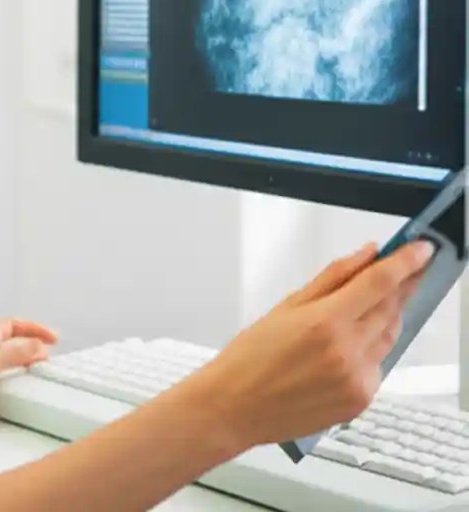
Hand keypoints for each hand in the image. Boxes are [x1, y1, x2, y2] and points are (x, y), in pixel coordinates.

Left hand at [0, 318, 59, 433]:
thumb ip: (14, 355)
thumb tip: (41, 346)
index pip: (12, 325)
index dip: (33, 328)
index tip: (53, 339)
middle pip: (8, 343)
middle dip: (29, 347)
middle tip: (47, 361)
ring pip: (1, 365)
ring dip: (19, 368)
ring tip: (35, 378)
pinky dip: (5, 387)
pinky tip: (12, 397)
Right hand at [185, 240, 433, 449]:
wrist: (234, 407)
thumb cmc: (249, 358)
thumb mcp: (284, 307)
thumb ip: (331, 279)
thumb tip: (366, 255)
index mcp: (324, 322)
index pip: (380, 282)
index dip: (407, 261)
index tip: (422, 249)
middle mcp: (347, 352)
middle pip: (391, 307)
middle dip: (401, 286)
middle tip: (407, 270)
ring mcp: (357, 379)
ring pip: (390, 335)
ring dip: (388, 315)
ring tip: (374, 305)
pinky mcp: (361, 400)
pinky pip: (380, 364)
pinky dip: (374, 348)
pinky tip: (352, 344)